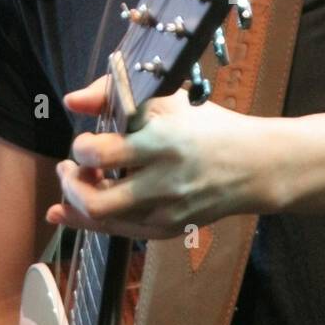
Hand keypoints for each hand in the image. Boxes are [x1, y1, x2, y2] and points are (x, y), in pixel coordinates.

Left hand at [47, 75, 280, 238]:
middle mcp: (163, 182)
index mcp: (162, 142)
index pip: (100, 153)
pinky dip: (95, 219)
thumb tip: (72, 101)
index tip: (87, 138)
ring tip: (81, 180)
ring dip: (77, 202)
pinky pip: (119, 231)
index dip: (82, 147)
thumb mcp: (167, 98)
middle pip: (95, 201)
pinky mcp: (168, 229)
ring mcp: (166, 211)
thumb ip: (114, 93)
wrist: (254, 165)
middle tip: (70, 166)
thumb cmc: (208, 125)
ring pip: (102, 221)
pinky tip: (82, 205)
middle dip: (71, 184)